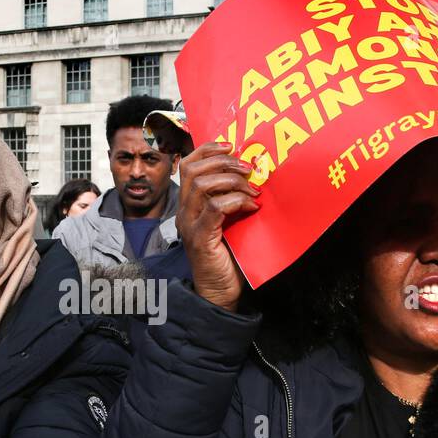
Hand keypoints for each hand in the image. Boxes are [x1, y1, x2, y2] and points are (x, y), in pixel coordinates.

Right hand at [176, 142, 258, 311]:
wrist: (220, 291)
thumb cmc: (228, 257)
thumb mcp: (230, 220)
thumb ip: (231, 197)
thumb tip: (253, 172)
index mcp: (189, 204)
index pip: (188, 164)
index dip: (208, 149)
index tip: (231, 146)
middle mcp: (184, 212)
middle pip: (193, 170)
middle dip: (224, 163)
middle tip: (249, 169)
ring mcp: (190, 225)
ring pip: (202, 186)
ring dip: (233, 182)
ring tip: (252, 191)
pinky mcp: (201, 238)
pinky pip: (215, 208)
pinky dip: (236, 202)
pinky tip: (251, 207)